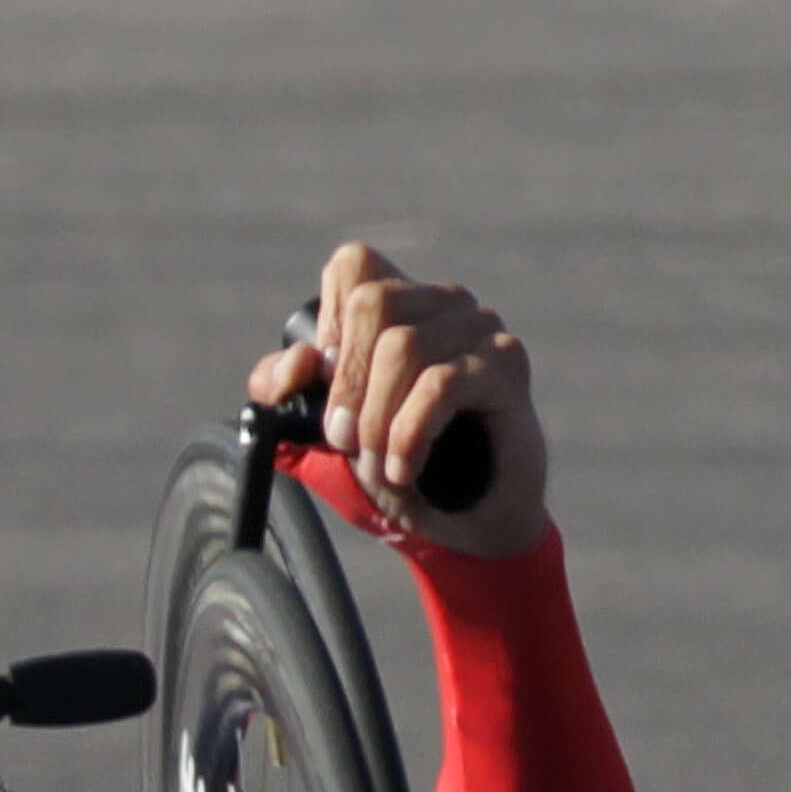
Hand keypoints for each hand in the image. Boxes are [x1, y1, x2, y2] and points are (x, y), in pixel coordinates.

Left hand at [243, 242, 551, 558]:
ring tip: (379, 468)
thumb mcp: (320, 435)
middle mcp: (443, 302)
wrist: (466, 525)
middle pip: (374, 303)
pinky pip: (440, 384)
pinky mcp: (506, 364)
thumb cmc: (398, 468)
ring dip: (376, 420)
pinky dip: (409, 435)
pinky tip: (404, 471)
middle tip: (343, 443)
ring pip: (403, 346)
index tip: (327, 386)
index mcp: (400, 304)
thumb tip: (297, 363)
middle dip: (346, 385)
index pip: (355, 265)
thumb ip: (284, 394)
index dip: (329, 324)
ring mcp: (479, 327)